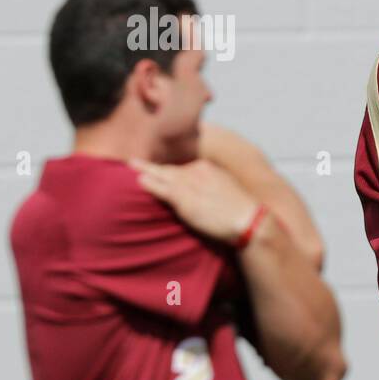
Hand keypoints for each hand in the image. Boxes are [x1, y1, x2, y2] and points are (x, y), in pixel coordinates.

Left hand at [131, 158, 257, 244]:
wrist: (246, 219)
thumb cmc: (241, 209)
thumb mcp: (228, 188)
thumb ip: (214, 184)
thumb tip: (208, 190)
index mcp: (207, 168)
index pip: (184, 167)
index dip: (171, 169)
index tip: (162, 169)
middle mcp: (196, 171)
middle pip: (169, 168)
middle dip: (153, 165)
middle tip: (136, 160)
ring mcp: (187, 183)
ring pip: (161, 175)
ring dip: (145, 171)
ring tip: (132, 166)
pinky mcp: (182, 198)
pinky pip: (159, 188)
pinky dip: (148, 183)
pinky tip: (139, 180)